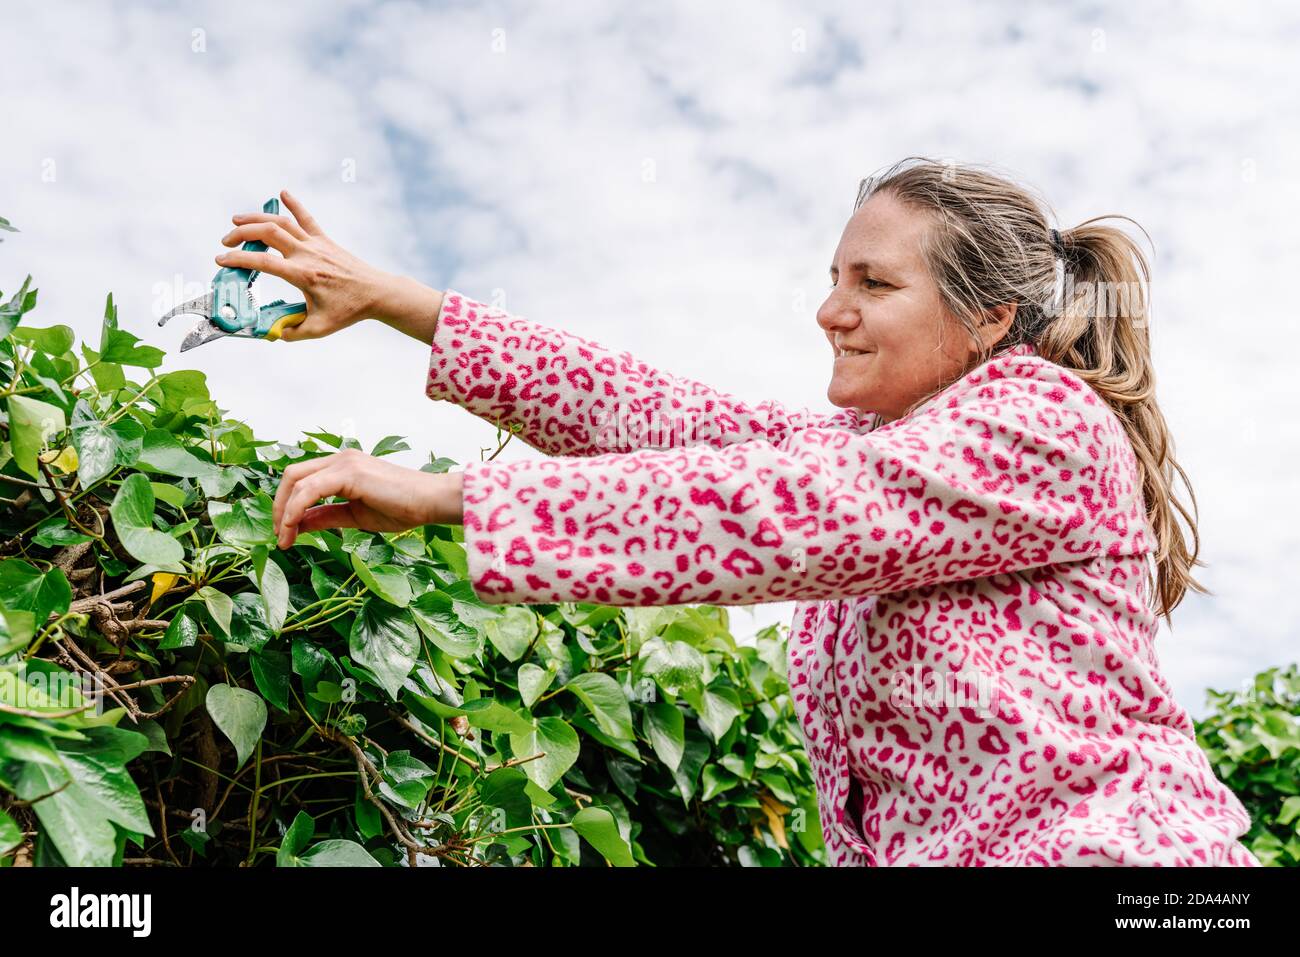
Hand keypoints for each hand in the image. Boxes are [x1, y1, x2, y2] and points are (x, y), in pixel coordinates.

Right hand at [216, 189, 442, 342]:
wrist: (377, 293)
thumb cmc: (349, 311)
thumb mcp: (319, 329)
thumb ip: (293, 333)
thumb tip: (273, 333)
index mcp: (303, 275)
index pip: (263, 262)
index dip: (238, 259)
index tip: (220, 260)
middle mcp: (308, 254)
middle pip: (268, 233)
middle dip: (242, 234)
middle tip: (225, 242)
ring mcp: (317, 244)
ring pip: (282, 222)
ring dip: (257, 218)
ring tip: (237, 221)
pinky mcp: (325, 240)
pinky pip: (307, 218)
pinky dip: (294, 205)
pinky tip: (283, 193)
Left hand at [273, 448, 463, 547]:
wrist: (430, 502)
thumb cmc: (402, 508)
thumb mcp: (354, 516)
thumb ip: (326, 516)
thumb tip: (297, 524)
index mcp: (342, 466)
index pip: (302, 479)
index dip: (286, 504)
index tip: (285, 533)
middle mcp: (340, 458)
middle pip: (292, 475)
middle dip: (278, 506)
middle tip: (279, 535)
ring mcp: (344, 462)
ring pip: (296, 481)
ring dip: (283, 512)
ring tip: (284, 538)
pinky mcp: (349, 472)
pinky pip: (310, 490)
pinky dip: (295, 510)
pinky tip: (293, 529)